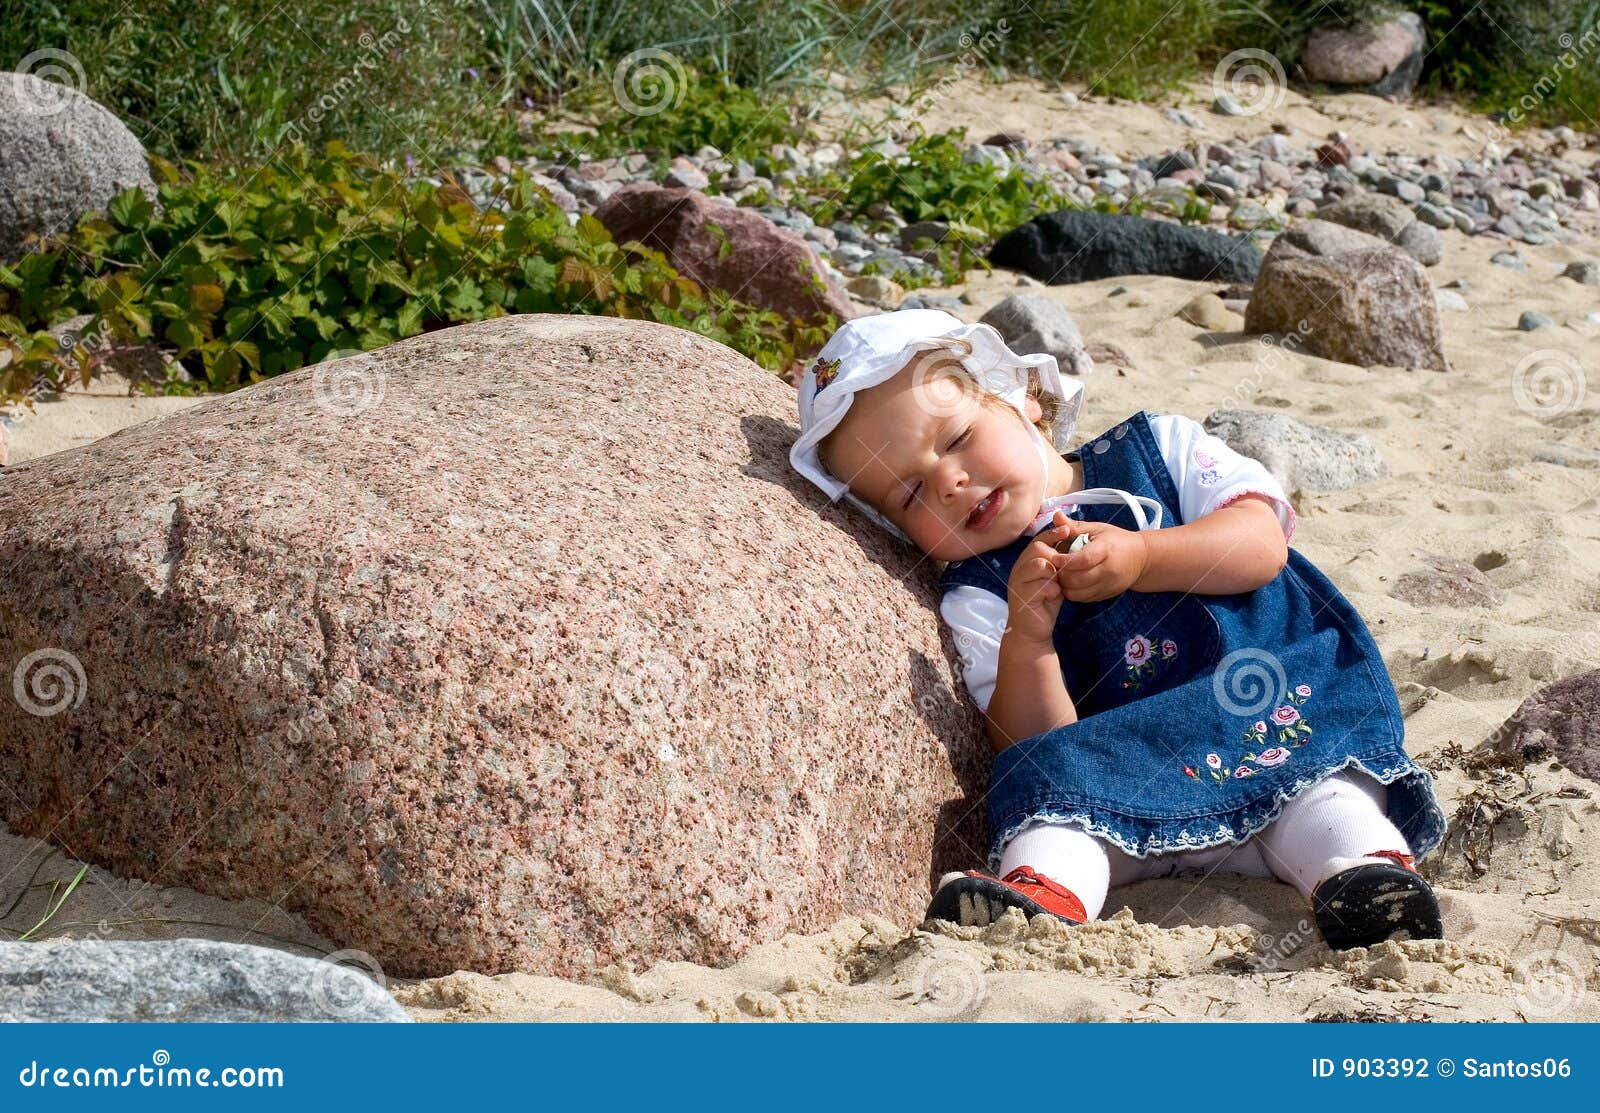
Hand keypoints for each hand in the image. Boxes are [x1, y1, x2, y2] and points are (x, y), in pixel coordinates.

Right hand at [1005, 510, 1074, 643]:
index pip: (1038, 540)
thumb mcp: (1054, 579)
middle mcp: (1018, 569)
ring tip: (1058, 583)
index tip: (1068, 530)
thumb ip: (1058, 564)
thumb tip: (1072, 545)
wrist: (1032, 630)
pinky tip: (1054, 596)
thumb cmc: (1044, 603)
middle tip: (1063, 567)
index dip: (1052, 533)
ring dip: (1053, 573)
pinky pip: (1040, 585)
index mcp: (1026, 562)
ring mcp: (1017, 582)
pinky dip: (1052, 590)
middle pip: (1036, 548)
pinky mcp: (1021, 596)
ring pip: (1038, 564)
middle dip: (1055, 554)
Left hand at [1053, 518, 1149, 602]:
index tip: (1053, 557)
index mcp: (1106, 549)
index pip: (1083, 559)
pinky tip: (1071, 582)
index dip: (1064, 560)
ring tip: (1061, 574)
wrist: (1141, 558)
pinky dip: (1073, 593)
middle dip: (1061, 574)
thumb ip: (1075, 526)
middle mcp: (1108, 570)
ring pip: (1078, 593)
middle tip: (1054, 567)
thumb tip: (1056, 516)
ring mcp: (1108, 585)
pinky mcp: (1106, 595)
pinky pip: (1083, 599)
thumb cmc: (1117, 540)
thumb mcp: (1097, 529)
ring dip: (1065, 585)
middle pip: (1077, 579)